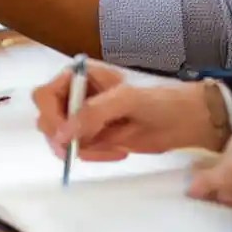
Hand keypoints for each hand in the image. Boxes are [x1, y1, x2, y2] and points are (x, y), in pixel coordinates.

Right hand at [33, 60, 222, 160]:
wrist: (186, 121)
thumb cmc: (160, 99)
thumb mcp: (126, 100)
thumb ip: (92, 114)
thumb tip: (61, 136)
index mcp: (81, 75)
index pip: (45, 95)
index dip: (50, 117)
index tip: (64, 137)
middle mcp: (77, 95)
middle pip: (48, 120)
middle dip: (66, 138)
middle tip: (86, 149)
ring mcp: (84, 118)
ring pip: (62, 140)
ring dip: (85, 149)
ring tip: (116, 147)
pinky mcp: (95, 137)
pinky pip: (80, 152)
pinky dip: (96, 156)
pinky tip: (119, 150)